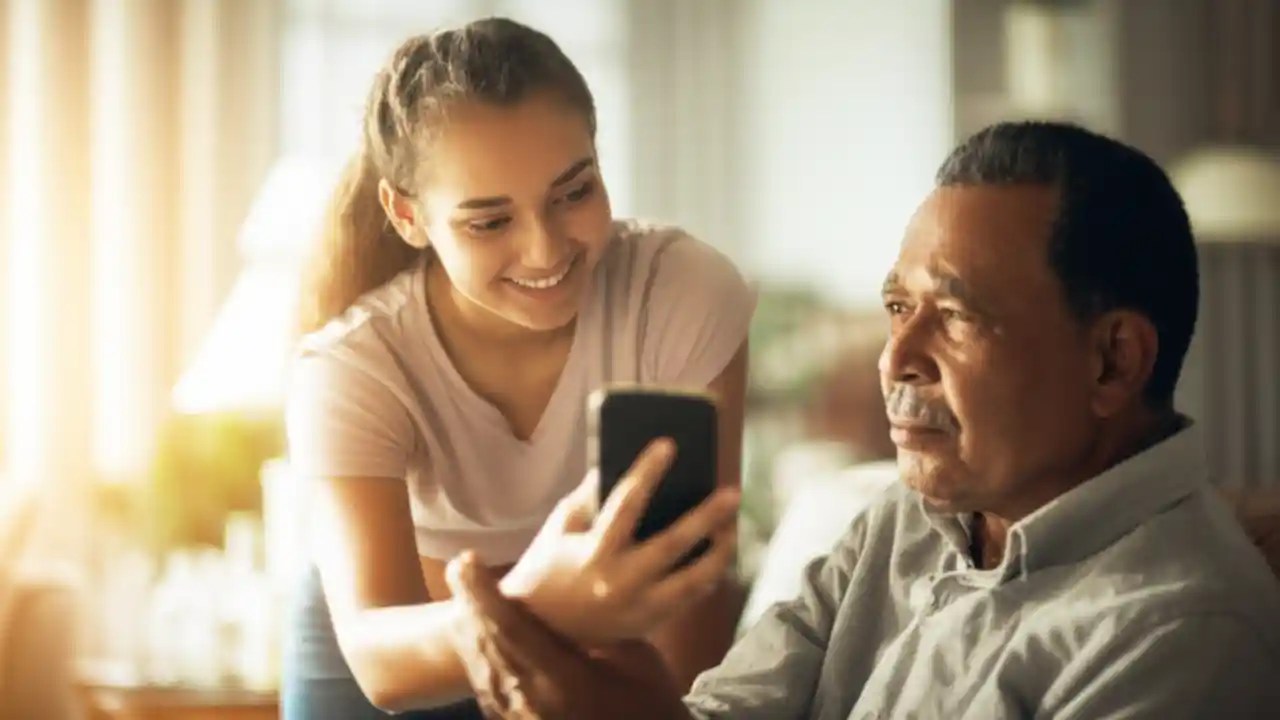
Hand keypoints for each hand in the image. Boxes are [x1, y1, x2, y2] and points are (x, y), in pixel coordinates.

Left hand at [448, 553, 688, 719]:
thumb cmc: (649, 708)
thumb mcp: (639, 662)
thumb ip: (604, 630)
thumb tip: (579, 590)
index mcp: (563, 682)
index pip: (512, 630)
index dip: (485, 594)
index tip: (468, 560)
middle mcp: (531, 702)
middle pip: (488, 644)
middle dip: (470, 602)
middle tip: (459, 567)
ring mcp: (518, 719)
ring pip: (481, 667)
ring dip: (469, 627)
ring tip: (464, 592)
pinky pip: (486, 687)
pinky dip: (477, 655)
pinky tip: (476, 635)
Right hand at [500, 439, 739, 642]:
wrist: (541, 629)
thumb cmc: (549, 567)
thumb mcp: (560, 528)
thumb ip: (589, 498)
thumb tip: (619, 463)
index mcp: (593, 553)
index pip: (625, 505)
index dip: (647, 472)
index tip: (668, 445)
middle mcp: (619, 583)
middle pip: (672, 545)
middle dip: (706, 518)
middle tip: (732, 492)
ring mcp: (638, 608)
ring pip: (693, 581)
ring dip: (719, 553)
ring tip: (732, 527)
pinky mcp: (649, 622)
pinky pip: (689, 598)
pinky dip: (707, 576)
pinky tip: (718, 553)